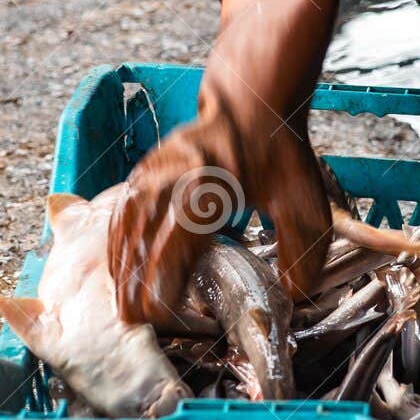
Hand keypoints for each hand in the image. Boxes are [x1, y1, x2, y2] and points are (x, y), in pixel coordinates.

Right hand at [108, 0, 338, 323]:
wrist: (254, 96)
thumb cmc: (279, 152)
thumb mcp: (303, 202)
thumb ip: (301, 253)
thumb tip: (294, 297)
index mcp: (208, 190)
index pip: (175, 247)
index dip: (163, 285)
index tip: (158, 317)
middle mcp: (172, 180)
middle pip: (142, 241)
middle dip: (134, 284)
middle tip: (130, 323)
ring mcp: (154, 170)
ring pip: (125, 224)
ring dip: (120, 263)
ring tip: (119, 299)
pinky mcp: (146, 166)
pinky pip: (121, 207)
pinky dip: (116, 237)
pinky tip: (117, 261)